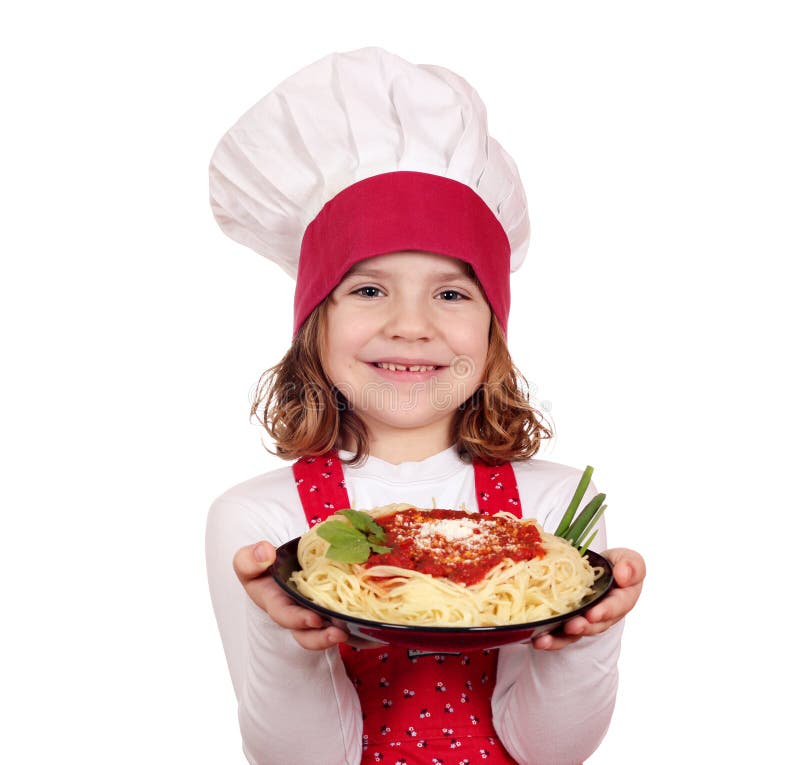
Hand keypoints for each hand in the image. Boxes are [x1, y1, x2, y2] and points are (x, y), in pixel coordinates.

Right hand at [233, 540, 348, 649]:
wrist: (279, 563)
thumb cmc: (262, 565)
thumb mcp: (247, 561)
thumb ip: (249, 559)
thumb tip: (266, 553)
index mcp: (276, 604)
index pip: (284, 615)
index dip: (298, 620)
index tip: (314, 619)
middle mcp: (297, 613)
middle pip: (307, 633)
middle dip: (322, 637)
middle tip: (339, 633)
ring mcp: (315, 612)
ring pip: (325, 631)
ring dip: (337, 634)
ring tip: (351, 631)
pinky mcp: (331, 606)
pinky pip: (342, 619)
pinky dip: (355, 624)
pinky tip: (370, 625)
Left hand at [532, 547, 645, 650]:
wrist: (599, 569)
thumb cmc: (616, 565)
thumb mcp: (627, 560)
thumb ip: (632, 566)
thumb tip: (623, 574)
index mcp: (622, 600)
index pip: (617, 607)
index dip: (605, 611)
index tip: (593, 613)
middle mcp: (604, 615)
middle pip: (594, 625)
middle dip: (582, 627)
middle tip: (571, 626)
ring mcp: (585, 620)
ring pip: (574, 634)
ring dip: (559, 639)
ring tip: (544, 640)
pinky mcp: (569, 621)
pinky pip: (559, 633)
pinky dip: (547, 638)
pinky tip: (533, 639)